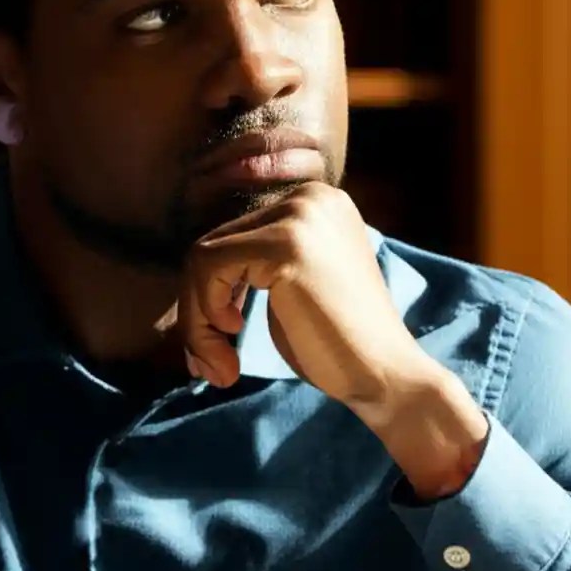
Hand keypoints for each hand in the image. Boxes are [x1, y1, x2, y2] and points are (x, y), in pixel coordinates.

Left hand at [179, 183, 488, 497]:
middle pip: (212, 244)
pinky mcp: (286, 244)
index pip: (232, 238)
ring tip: (218, 364)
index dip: (210, 295)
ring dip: (197, 320)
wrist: (385, 374)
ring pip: (202, 257)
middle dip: (198, 309)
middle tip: (209, 364)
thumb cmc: (337, 343)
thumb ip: (249, 266)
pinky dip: (203, 315)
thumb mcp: (289, 287)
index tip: (218, 344)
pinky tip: (233, 339)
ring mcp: (299, 216)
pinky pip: (207, 268)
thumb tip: (185, 277)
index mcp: (314, 202)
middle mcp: (309, 196)